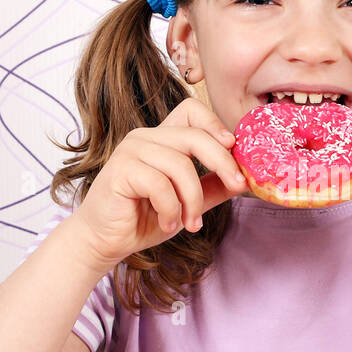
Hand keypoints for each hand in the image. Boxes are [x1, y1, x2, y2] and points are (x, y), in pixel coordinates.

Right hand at [70, 97, 248, 269]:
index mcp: (162, 139)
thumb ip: (213, 187)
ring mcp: (131, 150)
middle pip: (195, 135)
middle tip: (237, 186)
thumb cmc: (144, 219)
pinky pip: (160, 184)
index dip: (215, 123)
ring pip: (180, 165)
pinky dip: (170, 208)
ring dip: (192, 199)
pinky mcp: (120, 169)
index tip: (234, 147)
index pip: (191, 110)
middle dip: (222, 161)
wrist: (106, 241)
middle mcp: (146, 137)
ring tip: (191, 223)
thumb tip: (245, 179)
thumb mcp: (188, 202)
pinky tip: (168, 223)